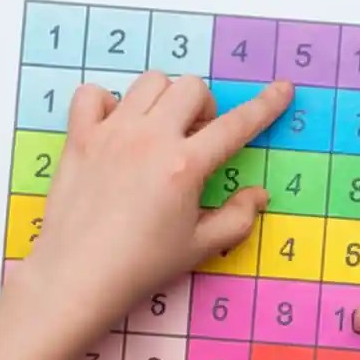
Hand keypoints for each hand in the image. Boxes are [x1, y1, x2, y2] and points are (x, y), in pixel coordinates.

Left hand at [12, 74, 291, 347]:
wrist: (77, 276)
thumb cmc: (141, 266)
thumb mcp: (199, 247)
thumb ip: (237, 218)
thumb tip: (258, 195)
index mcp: (185, 165)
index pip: (237, 124)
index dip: (265, 105)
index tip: (282, 89)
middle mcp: (150, 139)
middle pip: (191, 87)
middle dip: (204, 106)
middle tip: (197, 138)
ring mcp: (112, 133)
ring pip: (149, 82)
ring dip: (163, 99)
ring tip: (158, 131)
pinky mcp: (80, 138)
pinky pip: (92, 95)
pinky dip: (106, 103)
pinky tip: (114, 128)